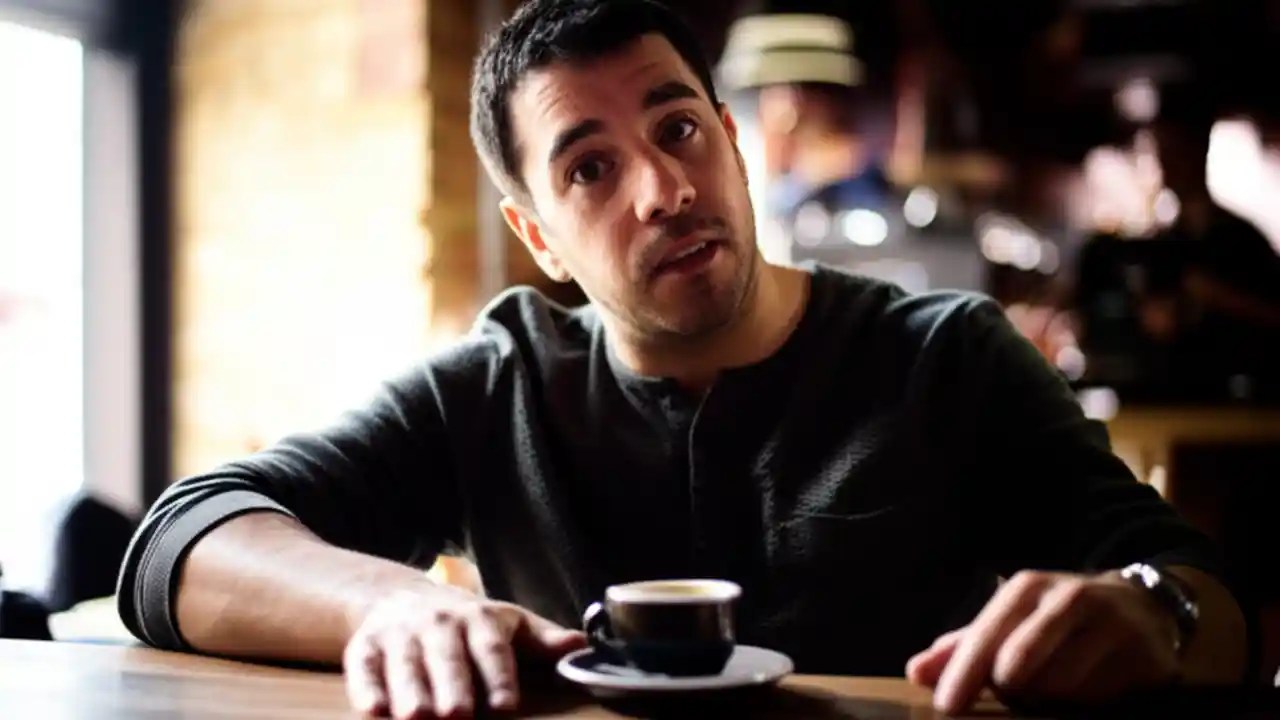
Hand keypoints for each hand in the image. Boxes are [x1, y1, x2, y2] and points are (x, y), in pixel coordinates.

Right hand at [343, 587, 585, 717]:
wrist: (400, 596)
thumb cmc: (468, 621)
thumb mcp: (509, 623)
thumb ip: (543, 640)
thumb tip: (582, 645)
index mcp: (479, 619)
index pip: (491, 648)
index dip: (498, 675)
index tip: (505, 704)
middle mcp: (438, 624)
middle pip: (446, 658)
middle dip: (452, 686)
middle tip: (457, 717)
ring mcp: (399, 635)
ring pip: (404, 665)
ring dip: (410, 692)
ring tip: (417, 719)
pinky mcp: (364, 647)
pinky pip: (363, 667)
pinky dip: (366, 689)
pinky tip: (372, 712)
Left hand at [905, 570, 1180, 713]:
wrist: (1139, 606)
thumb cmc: (1055, 620)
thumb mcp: (1010, 623)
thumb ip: (964, 648)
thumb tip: (916, 672)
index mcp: (1026, 589)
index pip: (986, 636)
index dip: (964, 674)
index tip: (946, 707)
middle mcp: (1067, 597)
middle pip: (1018, 661)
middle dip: (1008, 689)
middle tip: (1011, 694)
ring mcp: (1109, 622)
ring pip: (1058, 684)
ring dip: (1046, 699)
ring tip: (1052, 687)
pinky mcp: (1141, 651)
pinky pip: (1098, 695)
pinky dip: (1082, 702)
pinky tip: (1085, 688)